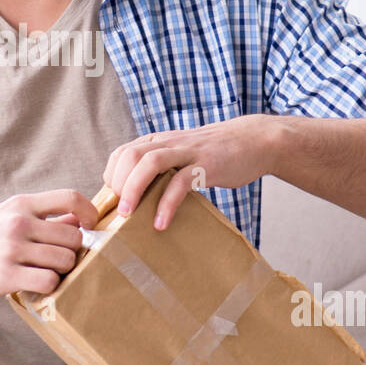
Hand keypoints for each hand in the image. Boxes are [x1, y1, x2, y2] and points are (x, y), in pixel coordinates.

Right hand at [0, 190, 97, 302]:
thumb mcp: (7, 217)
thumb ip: (43, 217)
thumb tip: (79, 220)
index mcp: (21, 204)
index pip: (71, 198)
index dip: (89, 213)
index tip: (90, 228)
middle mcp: (18, 222)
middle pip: (73, 236)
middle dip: (73, 252)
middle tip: (59, 261)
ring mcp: (12, 248)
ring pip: (65, 260)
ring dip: (61, 271)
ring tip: (45, 273)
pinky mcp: (6, 275)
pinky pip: (49, 281)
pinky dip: (49, 287)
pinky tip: (36, 285)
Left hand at [102, 115, 280, 229]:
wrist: (254, 141)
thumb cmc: (214, 154)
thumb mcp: (182, 155)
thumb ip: (162, 170)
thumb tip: (139, 198)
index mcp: (159, 141)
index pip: (122, 152)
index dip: (111, 176)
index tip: (113, 201)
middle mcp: (168, 142)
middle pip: (130, 155)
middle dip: (118, 184)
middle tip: (119, 211)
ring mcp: (187, 152)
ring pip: (150, 163)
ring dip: (134, 189)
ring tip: (129, 216)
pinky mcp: (206, 165)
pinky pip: (181, 182)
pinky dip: (167, 204)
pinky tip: (161, 223)